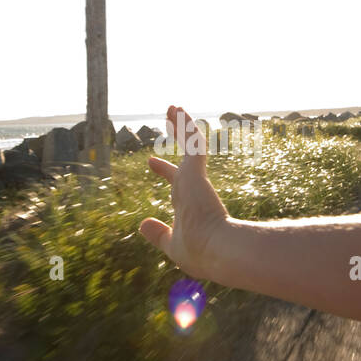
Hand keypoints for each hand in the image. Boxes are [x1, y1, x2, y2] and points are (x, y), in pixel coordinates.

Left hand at [139, 105, 231, 279]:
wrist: (217, 251)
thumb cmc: (198, 253)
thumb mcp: (173, 245)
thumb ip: (158, 234)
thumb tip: (142, 224)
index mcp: (188, 206)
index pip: (175, 182)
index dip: (163, 170)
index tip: (151, 162)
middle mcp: (192, 188)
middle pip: (185, 154)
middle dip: (178, 137)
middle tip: (169, 120)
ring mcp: (195, 178)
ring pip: (190, 142)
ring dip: (181, 123)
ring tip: (172, 106)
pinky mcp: (196, 171)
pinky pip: (192, 141)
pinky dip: (185, 125)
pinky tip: (177, 111)